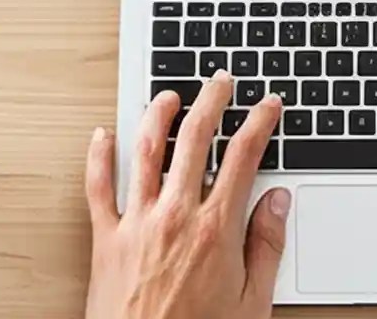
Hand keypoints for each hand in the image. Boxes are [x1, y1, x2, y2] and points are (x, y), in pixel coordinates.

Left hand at [84, 71, 290, 318]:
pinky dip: (98, 156)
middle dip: (211, 100)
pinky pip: (98, 187)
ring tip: (168, 95)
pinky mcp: (106, 239)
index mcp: (216, 228)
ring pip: (147, 150)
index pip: (243, 156)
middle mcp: (175, 216)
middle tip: (220, 81)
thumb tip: (279, 202)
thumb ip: (267, 246)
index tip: (268, 105)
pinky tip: (102, 135)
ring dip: (158, 115)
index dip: (259, 122)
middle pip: (195, 138)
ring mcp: (137, 224)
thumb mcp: (253, 302)